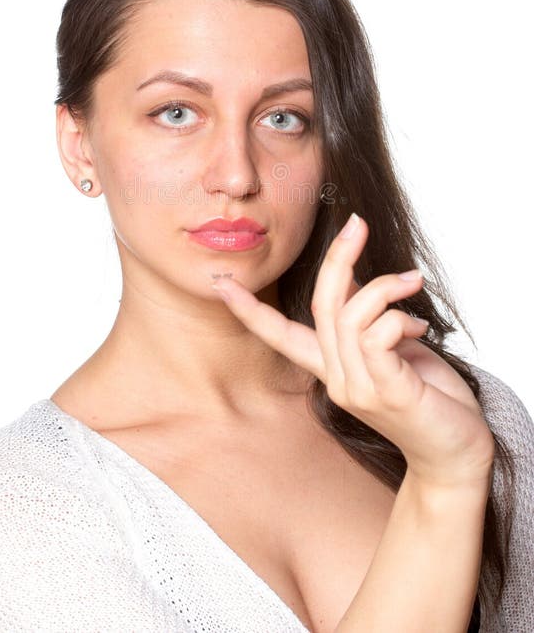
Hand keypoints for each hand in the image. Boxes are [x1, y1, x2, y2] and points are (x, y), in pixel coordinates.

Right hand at [210, 213, 494, 489]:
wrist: (458, 453)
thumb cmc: (430, 398)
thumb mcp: (395, 348)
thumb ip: (372, 320)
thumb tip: (368, 282)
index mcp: (332, 368)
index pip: (281, 335)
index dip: (250, 309)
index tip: (221, 283)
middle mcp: (337, 380)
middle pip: (323, 307)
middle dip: (337, 259)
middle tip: (357, 225)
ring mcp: (358, 389)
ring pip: (350, 317)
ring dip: (385, 288)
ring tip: (412, 284)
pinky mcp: (386, 393)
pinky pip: (377, 337)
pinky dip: (398, 318)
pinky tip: (419, 328)